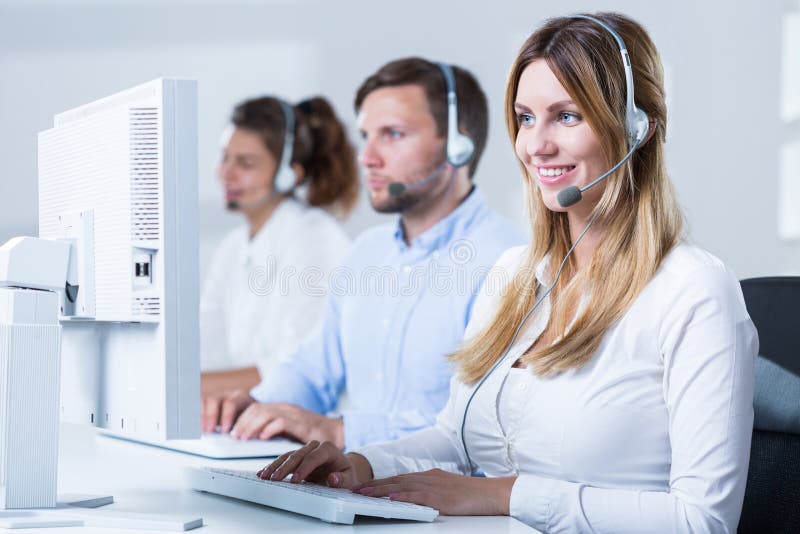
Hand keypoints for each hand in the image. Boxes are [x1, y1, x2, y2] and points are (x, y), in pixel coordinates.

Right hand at [201, 389, 253, 432]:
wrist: (247, 410)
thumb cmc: (248, 418)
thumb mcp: (249, 420)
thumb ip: (243, 426)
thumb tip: (236, 437)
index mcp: (240, 397)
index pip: (230, 403)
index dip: (226, 417)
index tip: (224, 431)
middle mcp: (227, 393)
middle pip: (213, 400)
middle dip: (210, 416)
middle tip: (209, 431)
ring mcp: (216, 395)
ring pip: (203, 401)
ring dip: (201, 417)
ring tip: (202, 430)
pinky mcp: (207, 400)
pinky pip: (198, 404)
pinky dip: (196, 415)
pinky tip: (198, 427)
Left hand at [231, 402, 343, 447]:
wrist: (336, 434)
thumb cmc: (313, 435)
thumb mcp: (289, 430)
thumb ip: (275, 430)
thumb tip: (255, 437)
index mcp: (282, 409)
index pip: (256, 407)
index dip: (243, 419)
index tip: (234, 431)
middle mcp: (286, 408)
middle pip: (257, 409)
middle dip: (243, 422)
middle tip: (236, 437)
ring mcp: (293, 414)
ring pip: (265, 414)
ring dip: (252, 426)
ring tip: (244, 438)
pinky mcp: (301, 423)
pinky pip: (281, 422)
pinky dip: (269, 429)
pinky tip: (263, 437)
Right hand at [257, 440, 372, 487]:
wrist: (342, 471)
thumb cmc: (346, 475)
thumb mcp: (349, 479)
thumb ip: (342, 479)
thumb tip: (333, 479)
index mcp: (329, 449)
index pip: (314, 457)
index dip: (304, 468)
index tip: (295, 479)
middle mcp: (315, 447)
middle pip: (298, 455)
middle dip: (285, 468)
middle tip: (275, 479)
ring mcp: (305, 451)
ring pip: (288, 456)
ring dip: (275, 466)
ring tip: (264, 476)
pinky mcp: (297, 457)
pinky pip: (284, 460)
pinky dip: (274, 466)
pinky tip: (264, 473)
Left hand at [352, 469, 515, 514]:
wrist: (492, 493)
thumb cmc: (472, 494)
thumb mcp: (447, 488)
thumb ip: (429, 490)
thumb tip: (412, 496)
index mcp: (429, 475)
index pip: (399, 478)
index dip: (380, 482)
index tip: (364, 486)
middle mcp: (428, 477)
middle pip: (395, 480)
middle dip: (373, 485)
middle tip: (355, 489)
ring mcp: (434, 486)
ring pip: (401, 486)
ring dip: (380, 490)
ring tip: (363, 493)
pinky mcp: (441, 497)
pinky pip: (418, 496)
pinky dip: (402, 496)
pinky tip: (391, 498)